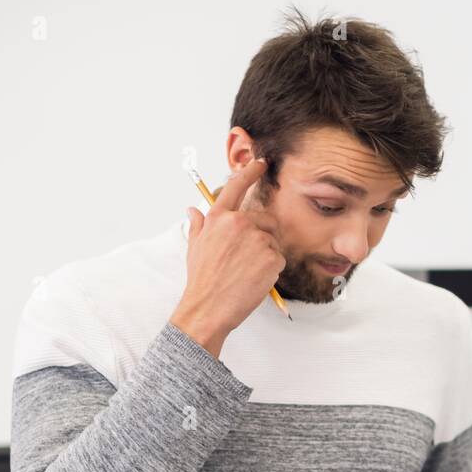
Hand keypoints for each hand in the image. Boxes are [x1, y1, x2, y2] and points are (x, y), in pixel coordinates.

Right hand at [169, 157, 285, 354]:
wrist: (209, 308)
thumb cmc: (201, 280)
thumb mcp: (194, 247)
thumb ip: (198, 225)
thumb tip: (192, 210)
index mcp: (218, 218)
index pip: (236, 186)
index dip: (250, 172)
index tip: (260, 163)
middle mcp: (238, 223)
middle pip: (266, 220)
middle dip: (264, 236)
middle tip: (248, 260)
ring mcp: (257, 239)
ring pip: (273, 242)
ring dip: (266, 256)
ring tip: (247, 272)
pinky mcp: (271, 257)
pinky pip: (279, 259)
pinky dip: (272, 270)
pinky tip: (255, 280)